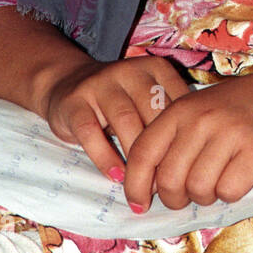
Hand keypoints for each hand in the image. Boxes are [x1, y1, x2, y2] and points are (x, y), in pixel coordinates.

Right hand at [43, 55, 190, 181]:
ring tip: (141, 183)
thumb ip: (165, 121)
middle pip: (152, 112)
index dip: (183, 138)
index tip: (184, 166)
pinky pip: (91, 132)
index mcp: (155, 69)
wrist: (67, 83)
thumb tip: (186, 164)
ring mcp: (100, 83)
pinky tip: (116, 176)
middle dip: (160, 151)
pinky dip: (105, 157)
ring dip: (135, 157)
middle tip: (164, 183)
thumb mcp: (145, 101)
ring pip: (125, 120)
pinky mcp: (75, 101)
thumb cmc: (119, 101)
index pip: (177, 102)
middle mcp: (130, 71)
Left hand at [123, 67, 252, 211]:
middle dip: (177, 198)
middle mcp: (201, 119)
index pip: (143, 154)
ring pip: (198, 190)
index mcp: (181, 109)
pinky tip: (241, 176)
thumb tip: (149, 186)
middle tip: (192, 194)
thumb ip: (175, 140)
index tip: (140, 204)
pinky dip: (233, 193)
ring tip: (221, 178)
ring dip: (208, 195)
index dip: (136, 185)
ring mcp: (229, 134)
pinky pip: (228, 192)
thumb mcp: (202, 110)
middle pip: (169, 181)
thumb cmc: (244, 107)